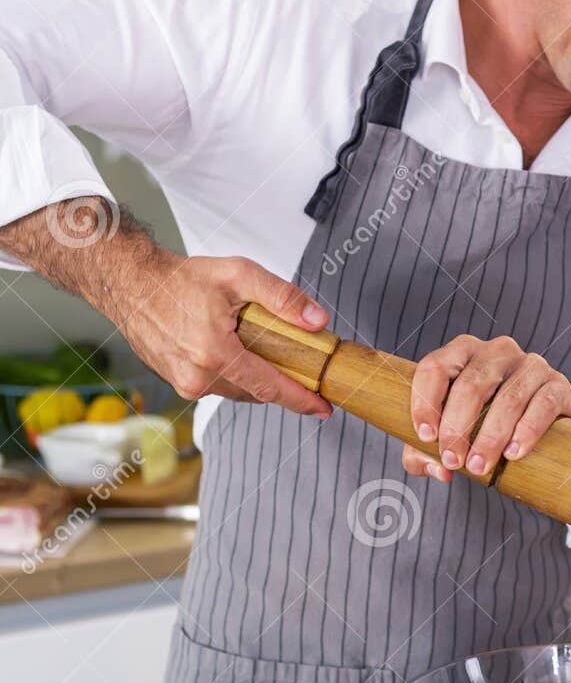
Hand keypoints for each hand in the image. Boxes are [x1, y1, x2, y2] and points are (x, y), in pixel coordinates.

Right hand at [121, 248, 333, 415]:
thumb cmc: (181, 279)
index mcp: (215, 354)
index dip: (301, 399)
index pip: (270, 386)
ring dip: (257, 378)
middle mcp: (198, 377)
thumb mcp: (239, 275)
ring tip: (271, 356)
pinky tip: (239, 353)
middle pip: (256, 391)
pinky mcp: (178, 383)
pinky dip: (235, 375)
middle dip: (282, 384)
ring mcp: (185, 384)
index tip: (324, 408)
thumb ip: (282, 298)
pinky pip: (219, 386)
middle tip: (305, 370)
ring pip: (237, 391)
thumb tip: (316, 321)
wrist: (133, 284)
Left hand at [401, 334, 570, 484]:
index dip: (426, 403)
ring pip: (507, 398)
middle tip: (453, 461)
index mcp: (463, 352)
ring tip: (480, 468)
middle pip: (470, 386)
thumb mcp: (455, 429)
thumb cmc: (488, 423)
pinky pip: (542, 404)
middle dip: (457, 428)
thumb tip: (437, 468)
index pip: (435, 367)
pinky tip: (513, 453)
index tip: (426, 437)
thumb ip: (430, 448)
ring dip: (489, 438)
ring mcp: (530, 364)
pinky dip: (526, 431)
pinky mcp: (558, 384)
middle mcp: (497, 351)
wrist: (547, 421)